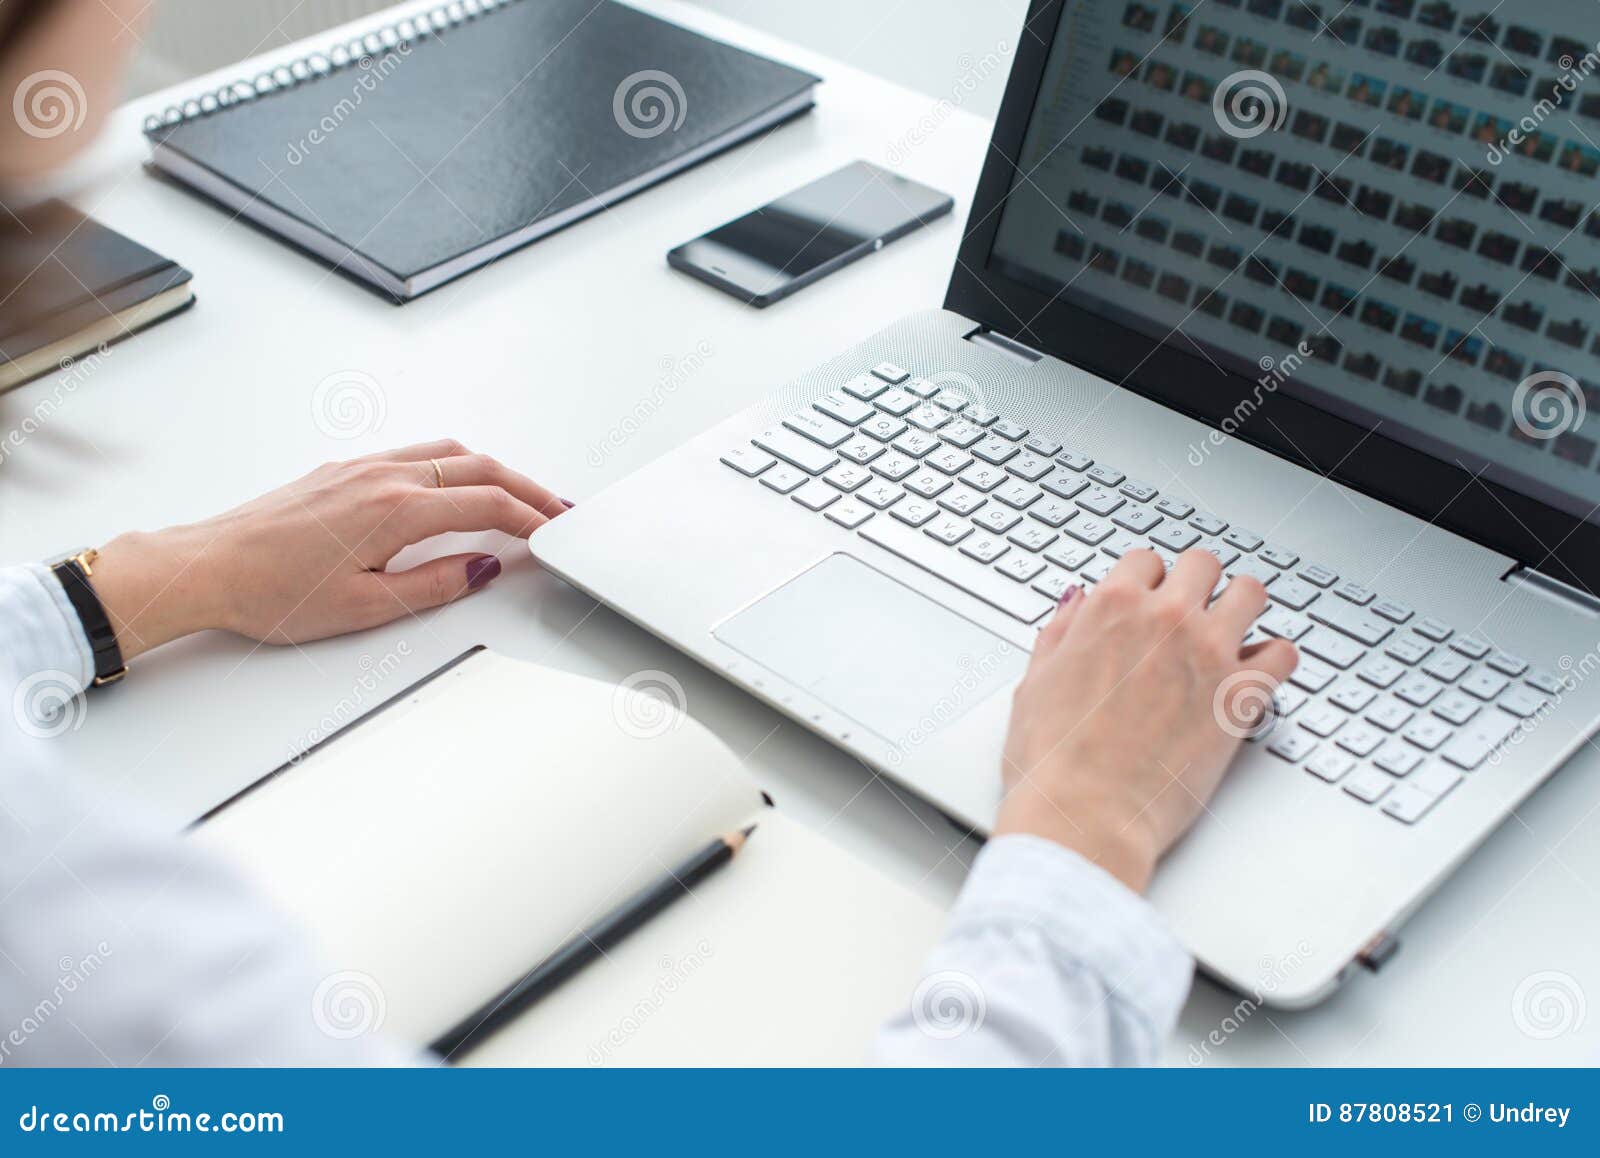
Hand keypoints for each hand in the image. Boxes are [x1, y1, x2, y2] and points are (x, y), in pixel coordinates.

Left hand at [84, 440, 569, 658]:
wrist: (206, 568)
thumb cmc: (271, 593)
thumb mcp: (366, 607)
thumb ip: (434, 584)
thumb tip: (481, 567)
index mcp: (395, 511)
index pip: (486, 506)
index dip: (531, 519)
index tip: (555, 532)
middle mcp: (382, 477)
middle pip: (478, 469)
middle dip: (526, 488)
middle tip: (558, 509)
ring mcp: (361, 467)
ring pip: (448, 452)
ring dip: (493, 470)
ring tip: (519, 494)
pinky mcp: (342, 470)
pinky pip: (416, 452)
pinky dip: (455, 465)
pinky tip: (458, 484)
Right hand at [995, 548, 1297, 891]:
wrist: (1085, 813)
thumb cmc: (1053, 761)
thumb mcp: (1036, 683)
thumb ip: (1060, 633)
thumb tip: (1074, 604)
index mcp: (1111, 608)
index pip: (1145, 560)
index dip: (1147, 582)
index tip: (1150, 600)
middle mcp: (1165, 619)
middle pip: (1203, 564)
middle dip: (1197, 585)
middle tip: (1192, 612)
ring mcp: (1209, 652)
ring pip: (1251, 593)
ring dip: (1242, 608)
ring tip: (1232, 632)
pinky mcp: (1242, 695)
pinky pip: (1284, 654)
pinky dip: (1274, 661)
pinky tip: (1257, 675)